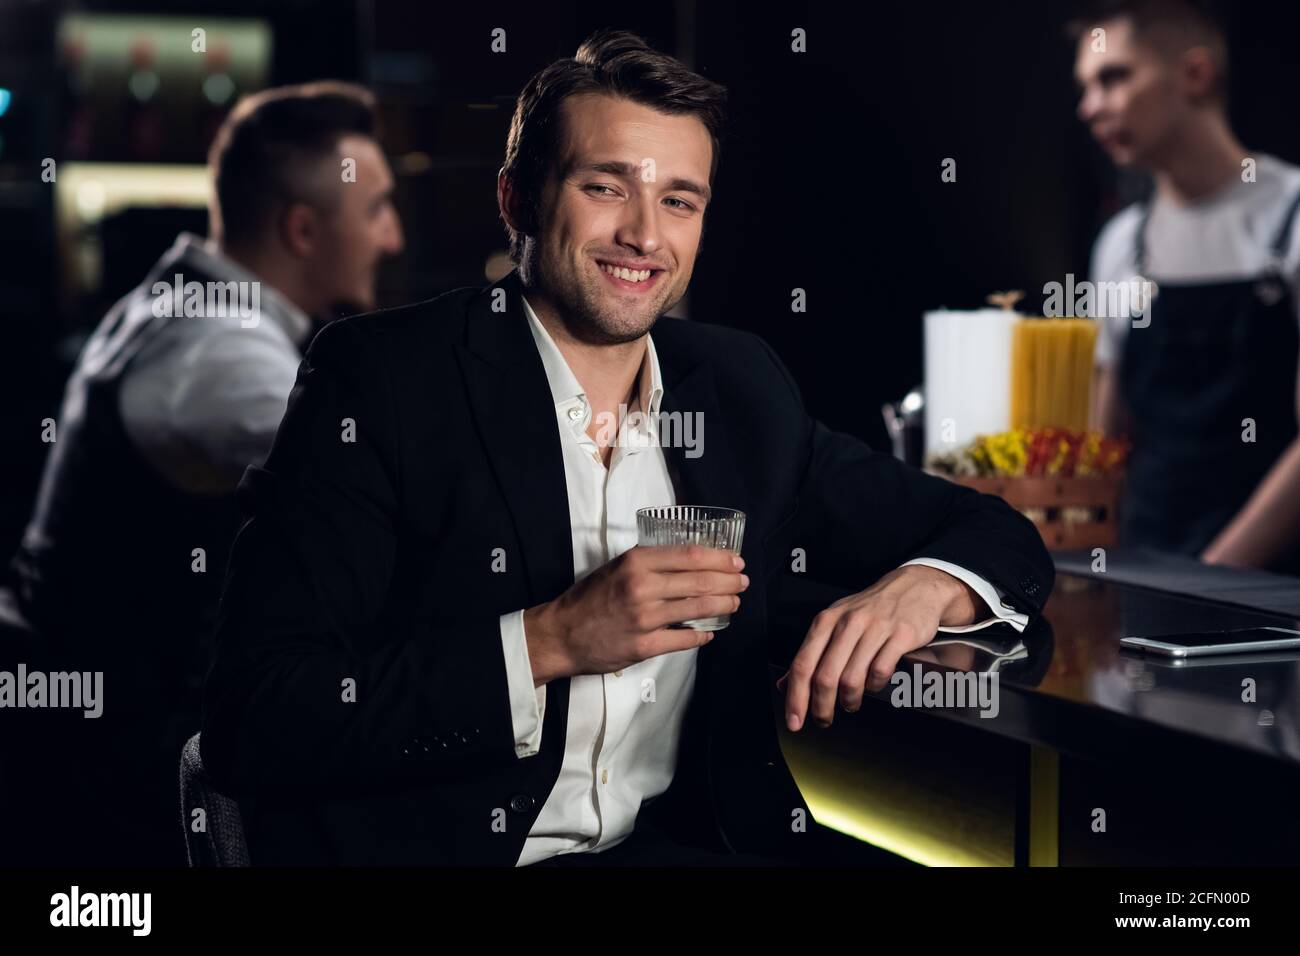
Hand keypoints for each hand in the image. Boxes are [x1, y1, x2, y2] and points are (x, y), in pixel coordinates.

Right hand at [523, 544, 747, 684]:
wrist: (561, 634)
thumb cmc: (587, 599)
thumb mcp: (616, 567)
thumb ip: (649, 562)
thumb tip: (687, 560)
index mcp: (636, 562)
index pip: (691, 555)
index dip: (720, 558)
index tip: (735, 560)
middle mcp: (643, 587)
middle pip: (701, 581)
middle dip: (729, 582)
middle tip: (742, 582)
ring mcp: (645, 618)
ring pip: (698, 609)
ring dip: (723, 605)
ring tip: (734, 602)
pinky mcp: (645, 646)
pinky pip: (685, 639)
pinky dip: (702, 635)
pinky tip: (710, 631)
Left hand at [778, 564, 984, 730]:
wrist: (914, 587)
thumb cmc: (870, 608)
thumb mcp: (835, 622)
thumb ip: (811, 653)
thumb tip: (785, 684)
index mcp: (826, 621)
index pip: (803, 664)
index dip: (796, 697)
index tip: (794, 720)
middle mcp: (847, 623)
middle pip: (825, 677)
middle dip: (821, 707)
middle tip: (823, 719)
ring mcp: (875, 628)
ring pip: (852, 678)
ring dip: (848, 701)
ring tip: (849, 704)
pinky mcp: (900, 635)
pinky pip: (880, 671)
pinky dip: (874, 686)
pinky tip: (872, 686)